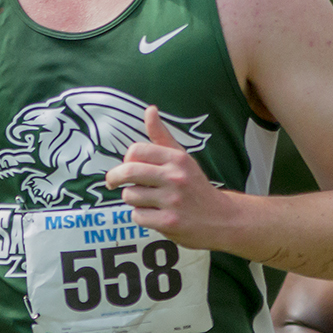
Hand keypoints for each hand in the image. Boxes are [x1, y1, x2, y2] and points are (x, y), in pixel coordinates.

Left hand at [104, 106, 234, 248]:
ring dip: (133, 199)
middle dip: (114, 178)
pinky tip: (155, 215)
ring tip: (147, 201)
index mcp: (177, 159)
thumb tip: (150, 110)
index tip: (127, 167)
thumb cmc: (194, 186)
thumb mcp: (182, 158)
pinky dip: (141, 217)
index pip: (136, 151)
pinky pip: (137, 216)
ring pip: (130, 195)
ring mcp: (172, 201)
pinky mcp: (169, 222)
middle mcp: (175, 177)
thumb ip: (162, 136)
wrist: (221, 218)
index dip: (126, 159)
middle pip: (128, 172)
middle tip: (112, 182)